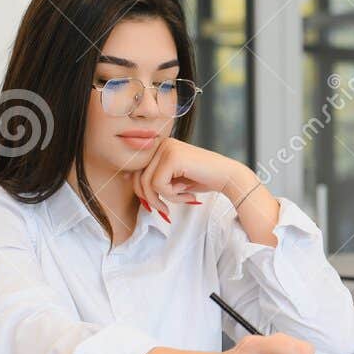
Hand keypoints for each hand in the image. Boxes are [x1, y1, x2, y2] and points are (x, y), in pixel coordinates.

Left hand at [133, 138, 256, 216]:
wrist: (228, 177)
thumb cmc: (203, 179)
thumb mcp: (173, 179)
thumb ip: (152, 177)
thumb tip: (125, 178)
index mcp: (160, 146)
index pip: (137, 172)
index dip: (143, 192)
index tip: (158, 204)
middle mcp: (161, 143)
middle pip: (138, 178)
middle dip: (150, 199)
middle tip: (165, 210)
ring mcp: (166, 148)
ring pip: (147, 183)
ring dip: (163, 199)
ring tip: (181, 200)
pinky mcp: (172, 156)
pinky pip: (159, 184)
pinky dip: (172, 196)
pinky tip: (187, 194)